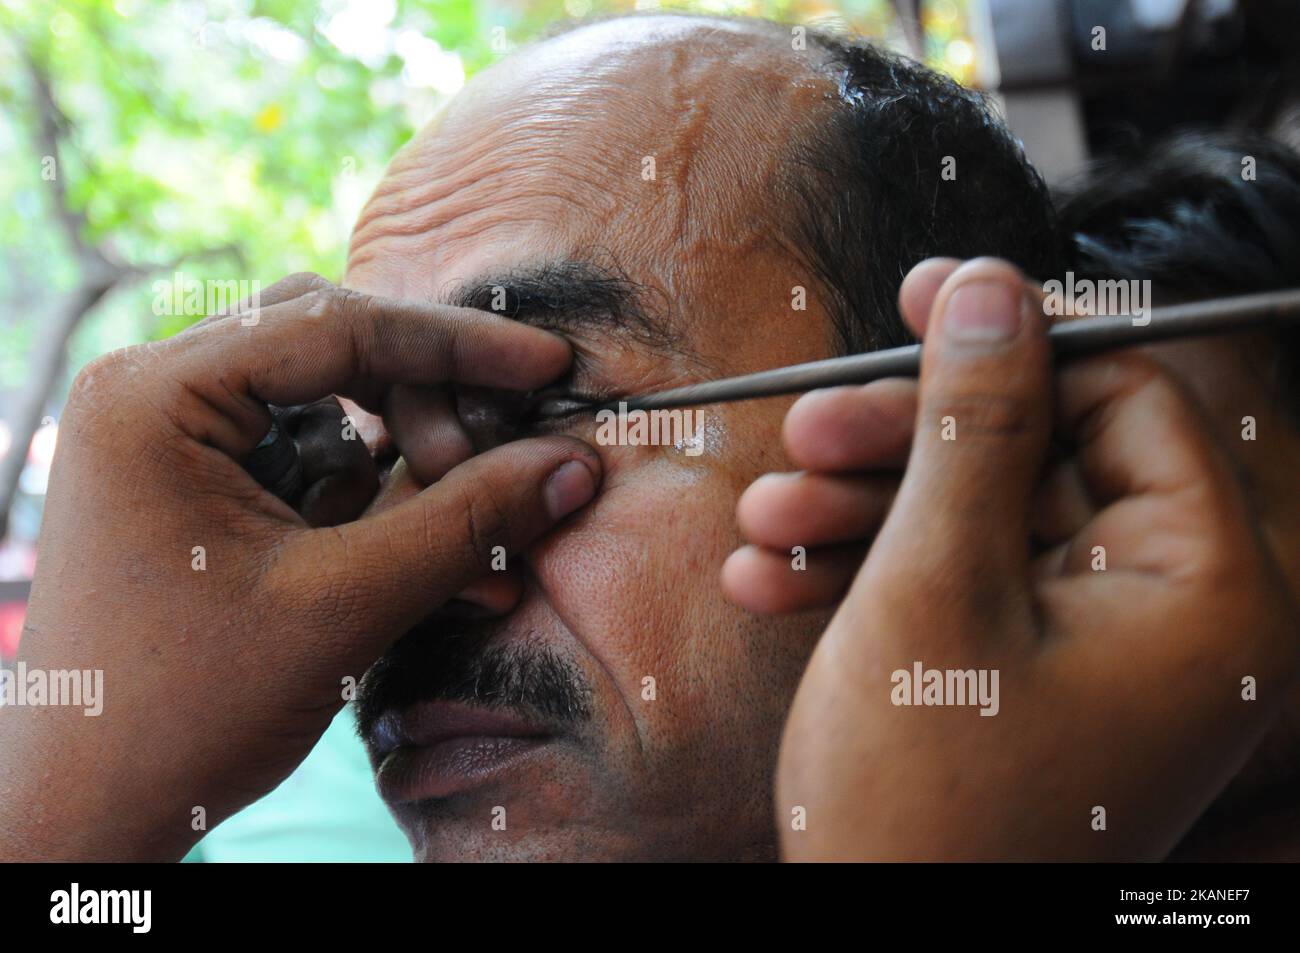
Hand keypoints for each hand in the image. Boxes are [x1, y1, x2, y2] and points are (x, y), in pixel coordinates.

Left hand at [0, 273, 601, 860]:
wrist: (91, 808)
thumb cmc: (185, 711)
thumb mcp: (343, 607)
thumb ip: (466, 522)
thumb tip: (573, 465)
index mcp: (156, 398)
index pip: (333, 327)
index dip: (455, 343)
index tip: (546, 363)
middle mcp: (153, 396)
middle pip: (332, 351)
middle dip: (424, 412)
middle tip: (490, 468)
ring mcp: (171, 440)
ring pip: (330, 409)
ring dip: (406, 469)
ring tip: (467, 546)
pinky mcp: (197, 486)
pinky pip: (310, 463)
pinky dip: (373, 503)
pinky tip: (429, 561)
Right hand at [726, 258, 1299, 859]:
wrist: (878, 947)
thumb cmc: (922, 802)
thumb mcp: (933, 587)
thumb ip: (972, 423)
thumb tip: (990, 286)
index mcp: (1202, 591)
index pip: (1128, 399)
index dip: (1016, 339)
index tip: (920, 297)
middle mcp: (1167, 618)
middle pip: (1037, 458)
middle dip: (903, 442)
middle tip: (805, 425)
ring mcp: (1095, 652)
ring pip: (981, 522)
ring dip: (862, 509)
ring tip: (761, 521)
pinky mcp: (1028, 677)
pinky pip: (960, 588)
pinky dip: (870, 573)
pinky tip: (772, 577)